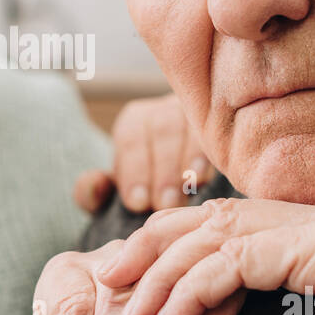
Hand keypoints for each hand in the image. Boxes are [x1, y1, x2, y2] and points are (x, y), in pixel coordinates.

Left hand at [72, 94, 212, 213]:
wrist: (185, 184)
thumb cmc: (146, 190)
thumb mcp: (114, 193)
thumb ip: (91, 192)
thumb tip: (92, 184)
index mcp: (136, 121)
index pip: (131, 138)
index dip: (134, 170)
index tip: (138, 203)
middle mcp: (165, 110)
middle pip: (163, 130)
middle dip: (163, 168)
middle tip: (165, 204)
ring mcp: (198, 113)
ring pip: (191, 126)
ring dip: (189, 160)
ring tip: (187, 191)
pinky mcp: (223, 122)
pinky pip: (217, 130)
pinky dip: (211, 153)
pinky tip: (208, 175)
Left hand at [103, 199, 314, 314]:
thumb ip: (244, 299)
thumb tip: (174, 293)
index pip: (229, 219)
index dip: (169, 241)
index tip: (122, 273)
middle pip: (220, 216)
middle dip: (155, 249)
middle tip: (110, 281)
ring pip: (225, 235)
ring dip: (169, 278)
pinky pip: (242, 260)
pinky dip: (198, 290)